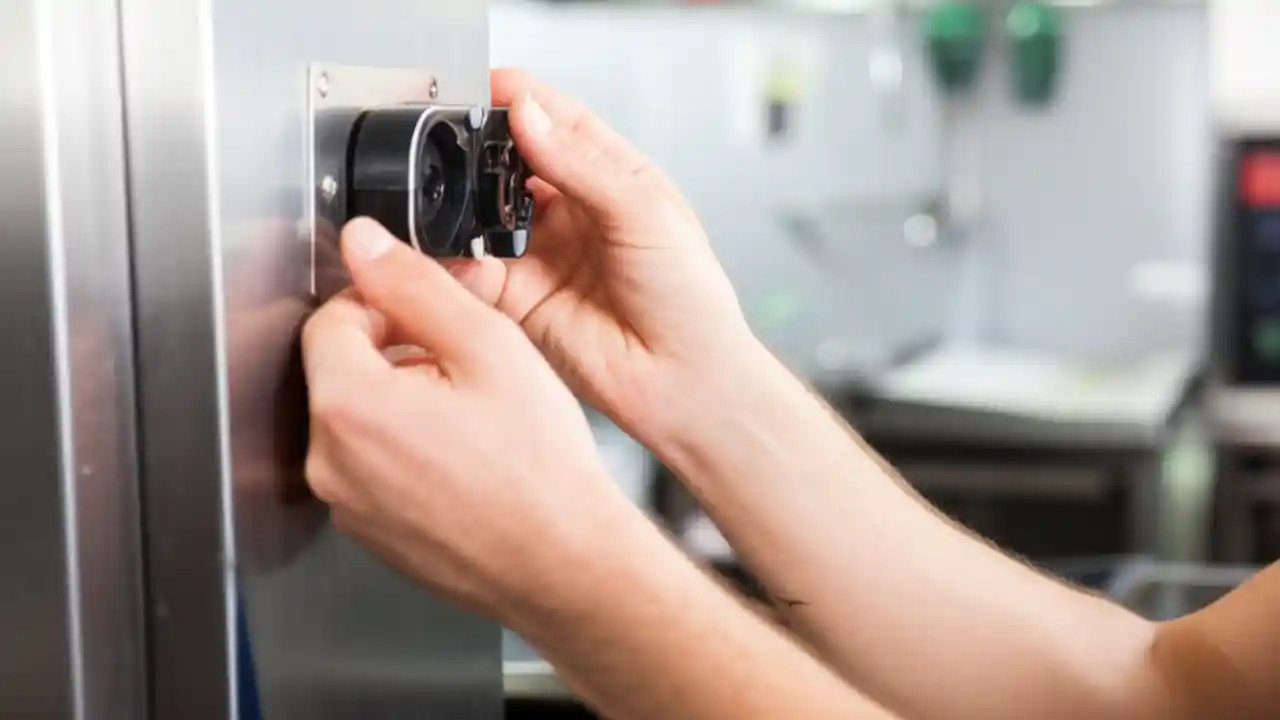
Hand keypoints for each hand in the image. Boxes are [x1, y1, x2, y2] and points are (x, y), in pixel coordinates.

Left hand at [302, 218, 638, 619]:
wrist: (565, 564)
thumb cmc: (539, 469)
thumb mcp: (486, 347)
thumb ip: (415, 285)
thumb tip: (365, 244)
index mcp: (348, 406)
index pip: (332, 319)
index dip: (384, 303)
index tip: (429, 313)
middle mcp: (330, 463)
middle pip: (341, 370)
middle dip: (395, 352)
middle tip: (465, 363)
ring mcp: (348, 506)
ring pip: (360, 421)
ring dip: (403, 401)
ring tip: (473, 415)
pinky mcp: (371, 534)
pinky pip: (374, 469)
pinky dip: (409, 450)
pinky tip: (467, 456)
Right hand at [490, 70, 761, 445]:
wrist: (683, 381)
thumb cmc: (690, 300)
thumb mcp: (645, 212)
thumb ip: (581, 163)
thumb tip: (527, 114)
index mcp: (611, 176)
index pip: (555, 119)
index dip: (520, 98)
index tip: (486, 86)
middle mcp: (571, 210)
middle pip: (509, 162)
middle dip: (479, 150)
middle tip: (456, 144)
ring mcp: (540, 252)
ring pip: (481, 211)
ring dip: (462, 203)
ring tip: (452, 197)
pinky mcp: (516, 297)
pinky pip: (471, 268)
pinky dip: (456, 258)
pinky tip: (459, 252)